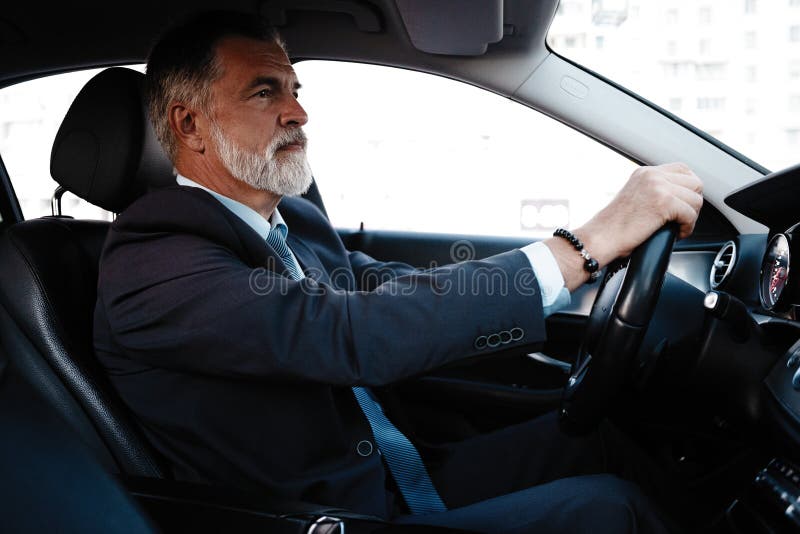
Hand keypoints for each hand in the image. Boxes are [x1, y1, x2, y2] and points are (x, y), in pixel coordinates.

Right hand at [546, 163, 702, 290]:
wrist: (600, 238)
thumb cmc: (613, 228)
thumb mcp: (635, 199)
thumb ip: (654, 192)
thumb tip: (680, 198)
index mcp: (645, 172)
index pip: (683, 170)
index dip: (689, 189)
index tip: (684, 204)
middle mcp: (652, 175)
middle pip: (695, 183)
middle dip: (692, 203)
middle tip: (681, 219)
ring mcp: (658, 187)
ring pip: (696, 199)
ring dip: (691, 217)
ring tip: (678, 227)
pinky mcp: (663, 203)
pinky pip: (690, 214)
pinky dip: (687, 227)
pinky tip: (676, 233)